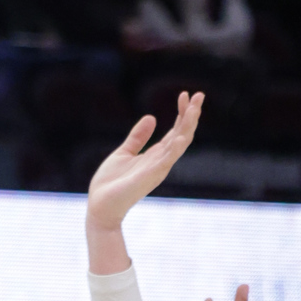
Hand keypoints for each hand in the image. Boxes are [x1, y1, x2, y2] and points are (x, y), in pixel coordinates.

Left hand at [85, 93, 203, 233]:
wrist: (100, 206)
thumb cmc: (111, 183)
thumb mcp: (124, 152)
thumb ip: (138, 137)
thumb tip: (151, 117)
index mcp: (155, 155)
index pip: (176, 131)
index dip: (182, 112)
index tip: (184, 94)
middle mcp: (161, 161)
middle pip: (183, 134)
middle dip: (191, 115)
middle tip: (200, 94)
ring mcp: (157, 169)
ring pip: (179, 144)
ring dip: (187, 126)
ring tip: (194, 109)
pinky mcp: (149, 176)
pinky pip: (166, 161)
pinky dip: (175, 149)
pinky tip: (181, 136)